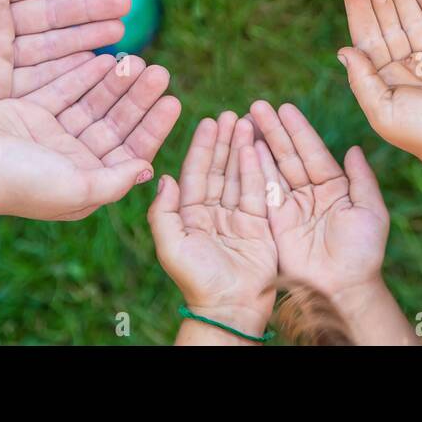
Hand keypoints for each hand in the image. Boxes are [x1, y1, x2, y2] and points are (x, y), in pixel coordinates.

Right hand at [0, 52, 180, 220]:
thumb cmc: (19, 183)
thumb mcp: (77, 189)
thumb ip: (115, 180)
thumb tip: (148, 169)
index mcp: (84, 182)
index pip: (129, 151)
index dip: (152, 126)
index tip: (174, 101)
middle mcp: (69, 159)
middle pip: (113, 123)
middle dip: (137, 98)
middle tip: (160, 71)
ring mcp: (48, 134)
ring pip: (91, 103)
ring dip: (114, 82)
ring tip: (138, 58)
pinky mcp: (26, 111)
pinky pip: (63, 89)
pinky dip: (83, 74)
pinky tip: (106, 57)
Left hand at [149, 112, 277, 334]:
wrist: (230, 307)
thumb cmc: (195, 280)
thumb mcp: (170, 246)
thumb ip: (162, 212)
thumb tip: (164, 177)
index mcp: (189, 214)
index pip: (196, 172)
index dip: (202, 146)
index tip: (208, 121)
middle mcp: (213, 211)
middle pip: (219, 168)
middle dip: (224, 141)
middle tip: (230, 114)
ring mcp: (237, 216)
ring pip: (239, 174)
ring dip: (242, 148)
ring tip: (247, 122)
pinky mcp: (259, 223)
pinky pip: (258, 190)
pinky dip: (257, 168)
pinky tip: (257, 146)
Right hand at [247, 101, 390, 299]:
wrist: (343, 288)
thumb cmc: (363, 253)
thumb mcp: (371, 211)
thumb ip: (362, 179)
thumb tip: (354, 148)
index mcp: (334, 187)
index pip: (313, 152)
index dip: (299, 130)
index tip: (284, 107)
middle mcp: (310, 192)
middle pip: (289, 155)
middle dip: (274, 130)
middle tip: (256, 105)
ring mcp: (291, 206)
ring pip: (273, 168)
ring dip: (260, 144)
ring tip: (245, 120)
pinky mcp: (274, 221)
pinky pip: (262, 191)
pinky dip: (253, 170)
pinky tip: (244, 149)